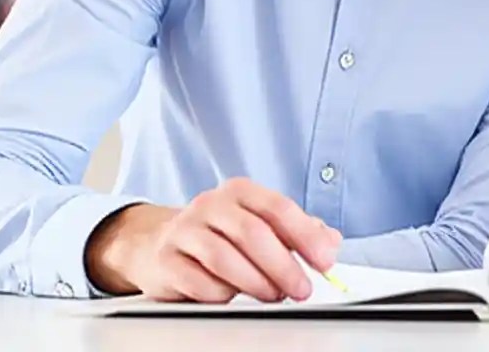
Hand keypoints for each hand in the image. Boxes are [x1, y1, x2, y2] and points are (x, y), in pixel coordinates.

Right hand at [85, 178, 341, 302]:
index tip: (325, 262)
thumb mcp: (260, 224)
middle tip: (301, 289)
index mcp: (240, 192)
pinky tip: (232, 296)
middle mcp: (210, 205)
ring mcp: (184, 230)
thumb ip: (299, 232)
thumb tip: (331, 243)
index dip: (306, 236)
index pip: (279, 208)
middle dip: (283, 266)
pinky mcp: (165, 259)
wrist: (157, 242)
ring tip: (273, 295)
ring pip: (225, 259)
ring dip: (256, 283)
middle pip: (253, 234)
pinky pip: (198, 282)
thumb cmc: (220, 235)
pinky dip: (222, 294)